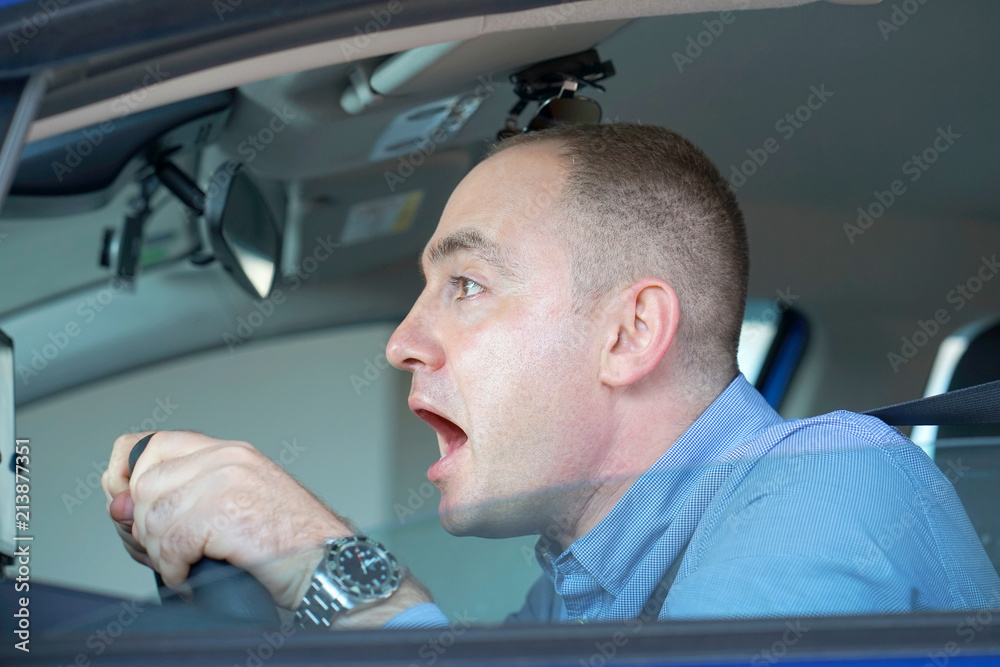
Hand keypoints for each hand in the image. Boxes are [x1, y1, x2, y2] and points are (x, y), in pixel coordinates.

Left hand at [102, 430, 351, 608]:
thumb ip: (175, 502)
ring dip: (163, 555)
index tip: (126, 507)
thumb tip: (116, 505)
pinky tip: (193, 575)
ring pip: (153, 517)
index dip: (125, 475)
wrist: (329, 564)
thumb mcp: (231, 510)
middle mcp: (227, 458)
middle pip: (144, 485)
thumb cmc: (290, 545)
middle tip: (169, 551)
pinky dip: (175, 570)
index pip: (150, 444)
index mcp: (228, 452)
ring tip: (188, 565)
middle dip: (145, 528)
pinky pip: (171, 542)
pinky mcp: (225, 511)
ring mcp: (227, 481)